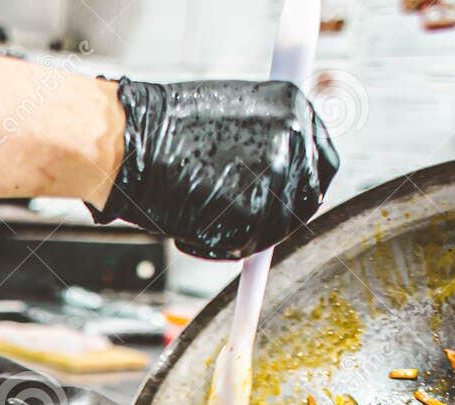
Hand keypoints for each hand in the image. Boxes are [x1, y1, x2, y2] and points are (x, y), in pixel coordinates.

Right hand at [91, 79, 339, 260]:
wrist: (131, 143)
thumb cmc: (166, 131)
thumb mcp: (234, 118)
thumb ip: (265, 143)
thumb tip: (282, 179)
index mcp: (294, 108)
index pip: (322, 161)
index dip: (302, 185)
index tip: (284, 199)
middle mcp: (295, 139)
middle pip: (309, 198)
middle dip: (278, 214)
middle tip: (241, 217)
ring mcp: (279, 177)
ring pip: (277, 229)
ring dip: (244, 232)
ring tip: (203, 215)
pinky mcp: (256, 213)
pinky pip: (247, 246)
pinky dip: (219, 245)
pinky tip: (191, 226)